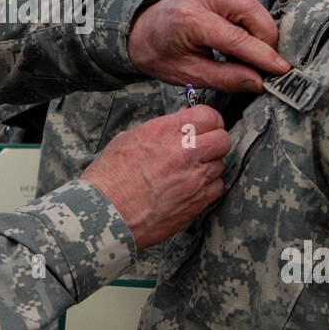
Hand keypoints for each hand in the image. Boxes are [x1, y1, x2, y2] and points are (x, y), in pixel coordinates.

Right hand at [81, 106, 229, 248]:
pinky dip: (207, 186)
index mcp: (166, 131)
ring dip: (208, 165)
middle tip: (201, 147)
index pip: (209, 115)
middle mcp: (185, 152)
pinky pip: (217, 187)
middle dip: (213, 142)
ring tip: (188, 171)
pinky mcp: (197, 202)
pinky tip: (189, 188)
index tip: (203, 126)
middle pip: (223, 139)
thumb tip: (182, 119)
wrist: (105, 214)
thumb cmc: (110, 177)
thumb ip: (162, 128)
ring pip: (220, 164)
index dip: (208, 121)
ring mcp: (194, 179)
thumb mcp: (129, 139)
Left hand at [127, 0, 287, 92]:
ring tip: (250, 54)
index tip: (282, 70)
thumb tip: (259, 82)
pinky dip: (249, 22)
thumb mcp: (188, 74)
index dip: (263, 56)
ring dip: (259, 30)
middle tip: (267, 62)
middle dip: (266, 37)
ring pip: (252, 4)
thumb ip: (225, 78)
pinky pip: (244, 2)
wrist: (140, 29)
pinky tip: (238, 40)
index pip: (236, 38)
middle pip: (251, 9)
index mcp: (189, 19)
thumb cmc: (160, 53)